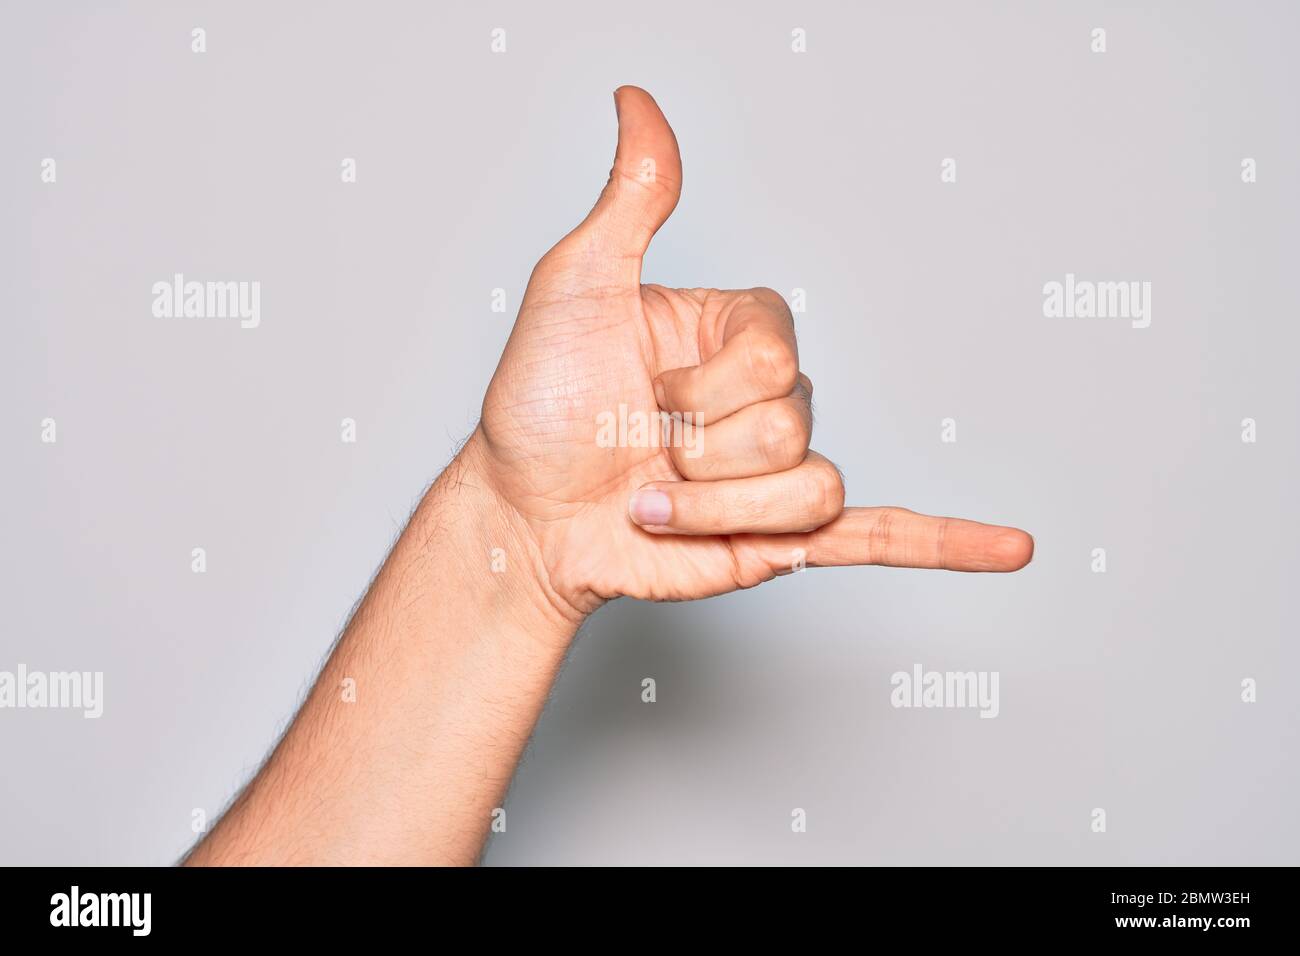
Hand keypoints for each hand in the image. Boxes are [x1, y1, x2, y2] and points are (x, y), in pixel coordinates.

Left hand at [471, 87, 1031, 619]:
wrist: (524, 513)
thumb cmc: (541, 403)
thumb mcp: (577, 285)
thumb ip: (634, 200)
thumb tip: (638, 101)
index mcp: (740, 335)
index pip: (775, 355)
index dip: (699, 383)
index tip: (639, 382)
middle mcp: (769, 398)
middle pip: (790, 424)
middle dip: (695, 448)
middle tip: (642, 446)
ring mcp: (777, 470)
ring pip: (808, 486)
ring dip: (713, 508)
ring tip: (657, 500)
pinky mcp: (780, 535)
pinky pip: (877, 533)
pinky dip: (947, 544)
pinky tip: (1007, 548)